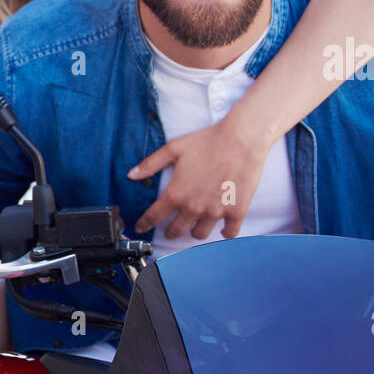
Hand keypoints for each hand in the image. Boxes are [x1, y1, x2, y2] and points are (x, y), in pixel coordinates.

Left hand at [128, 117, 273, 238]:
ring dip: (196, 231)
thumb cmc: (208, 141)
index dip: (145, 224)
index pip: (154, 217)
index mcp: (176, 194)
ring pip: (200, 234)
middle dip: (170, 231)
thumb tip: (132, 175)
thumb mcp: (174, 148)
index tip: (142, 228)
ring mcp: (215, 212)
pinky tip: (223, 227)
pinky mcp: (236, 211)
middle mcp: (193, 207)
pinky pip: (229, 233)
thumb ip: (151, 164)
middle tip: (171, 229)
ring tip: (196, 225)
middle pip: (176, 231)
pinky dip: (225, 232)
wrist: (241, 139)